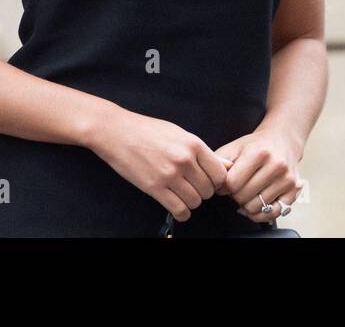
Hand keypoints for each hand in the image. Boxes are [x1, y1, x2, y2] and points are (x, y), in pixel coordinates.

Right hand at [87, 108, 230, 221]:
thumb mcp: (179, 133)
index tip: (208, 181)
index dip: (216, 181)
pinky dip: (182, 213)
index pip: (220, 173)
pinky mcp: (154, 187)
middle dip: (203, 192)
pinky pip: (179, 209)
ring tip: (182, 194)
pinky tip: (177, 206)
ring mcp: (169, 175)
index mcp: (193, 144)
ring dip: (191, 202)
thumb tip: (227, 165)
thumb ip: (203, 152)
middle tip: (192, 187)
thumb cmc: (148, 130)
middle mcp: (184, 160)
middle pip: (208, 190)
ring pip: (195, 202)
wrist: (117, 132)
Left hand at [213, 128, 304, 221]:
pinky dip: (261, 214)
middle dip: (235, 195)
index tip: (226, 182)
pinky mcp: (294, 190)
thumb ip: (219, 163)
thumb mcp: (234, 147)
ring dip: (247, 204)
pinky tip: (256, 205)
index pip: (232, 183)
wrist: (282, 140)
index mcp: (259, 152)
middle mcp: (276, 165)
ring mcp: (287, 179)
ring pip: (257, 207)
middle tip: (238, 187)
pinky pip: (274, 213)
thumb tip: (215, 183)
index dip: (224, 186)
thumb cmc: (256, 145)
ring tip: (248, 193)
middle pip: (243, 196)